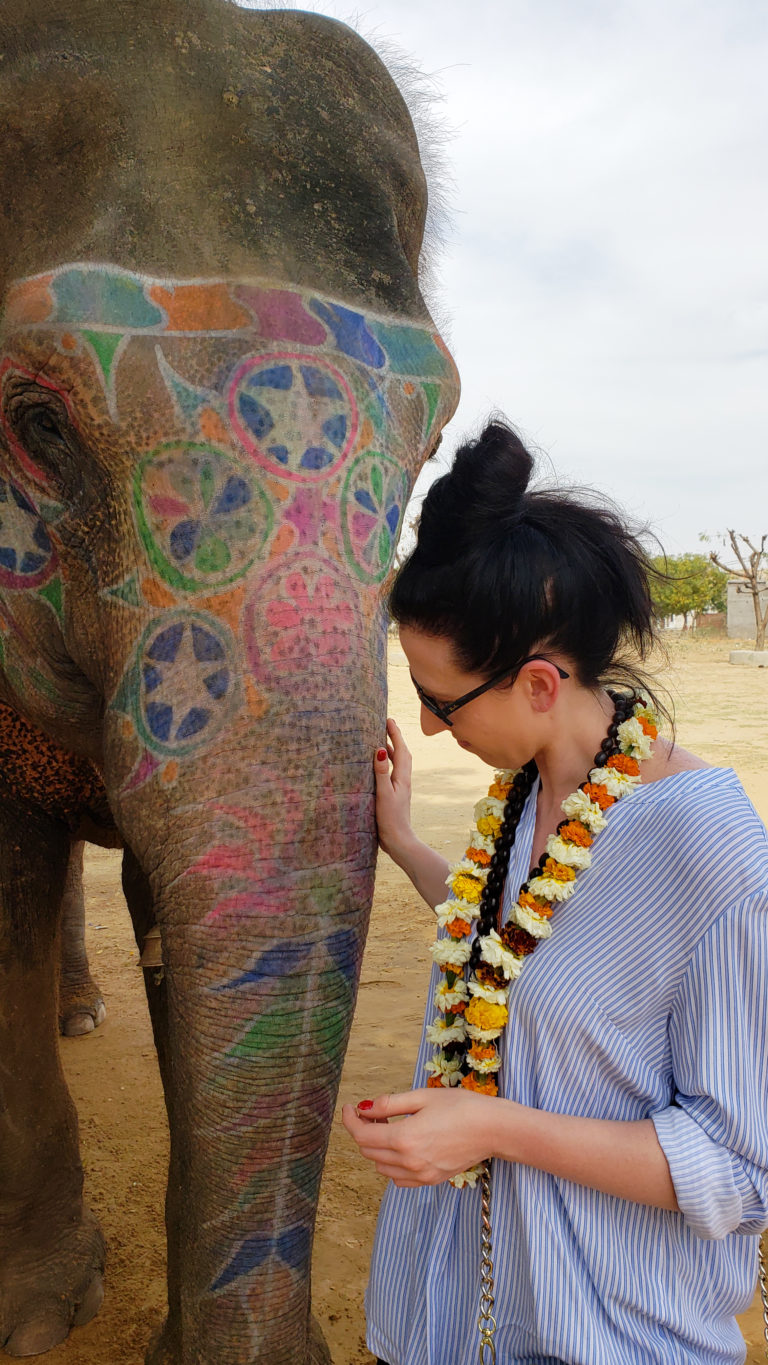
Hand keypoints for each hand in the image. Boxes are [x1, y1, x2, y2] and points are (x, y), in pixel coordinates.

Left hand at [341, 1088, 495, 1185]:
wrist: (492, 1129)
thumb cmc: (461, 1107)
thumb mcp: (423, 1096)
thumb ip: (390, 1103)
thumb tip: (365, 1108)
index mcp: (403, 1138)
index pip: (362, 1134)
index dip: (350, 1119)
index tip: (349, 1107)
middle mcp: (408, 1162)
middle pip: (368, 1151)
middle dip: (363, 1130)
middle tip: (371, 1111)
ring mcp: (419, 1175)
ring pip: (380, 1166)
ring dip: (376, 1147)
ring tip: (388, 1126)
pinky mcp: (429, 1180)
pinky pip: (397, 1178)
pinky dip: (390, 1164)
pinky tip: (401, 1147)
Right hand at [373, 719, 413, 860]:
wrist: (399, 841)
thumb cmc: (391, 819)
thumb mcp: (384, 793)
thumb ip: (382, 772)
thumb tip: (382, 749)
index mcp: (402, 778)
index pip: (401, 750)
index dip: (395, 734)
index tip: (388, 719)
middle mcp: (403, 780)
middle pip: (402, 754)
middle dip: (395, 738)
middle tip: (385, 725)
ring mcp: (400, 788)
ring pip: (398, 764)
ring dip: (392, 750)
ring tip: (380, 740)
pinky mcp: (395, 796)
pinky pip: (393, 773)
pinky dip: (387, 764)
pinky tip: (378, 768)